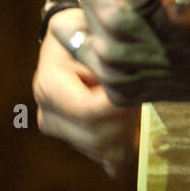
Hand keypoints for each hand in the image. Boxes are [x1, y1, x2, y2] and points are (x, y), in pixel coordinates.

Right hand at [32, 6, 140, 176]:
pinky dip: (124, 147)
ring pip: (103, 151)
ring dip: (128, 134)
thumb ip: (107, 60)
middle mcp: (47, 112)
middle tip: (142, 99)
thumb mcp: (97, 35)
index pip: (87, 111)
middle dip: (126, 122)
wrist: (77, 38)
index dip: (117, 106)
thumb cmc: (91, 32)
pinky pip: (106, 158)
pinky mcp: (73, 141)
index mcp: (49, 85)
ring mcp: (59, 130)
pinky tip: (134, 130)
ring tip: (137, 107)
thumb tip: (121, 79)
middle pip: (96, 136)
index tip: (138, 91)